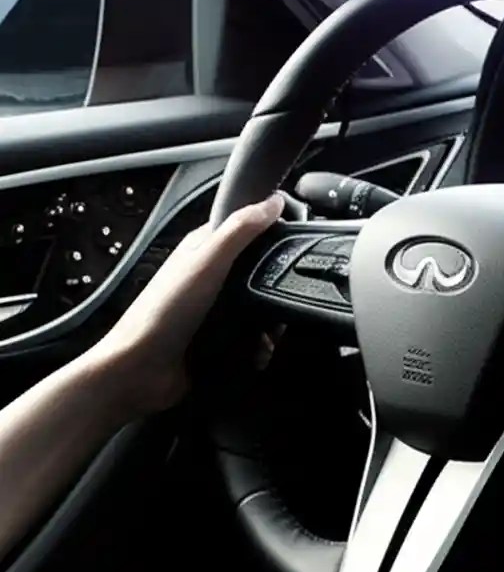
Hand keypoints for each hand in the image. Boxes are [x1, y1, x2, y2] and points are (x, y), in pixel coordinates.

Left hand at [87, 194, 284, 418]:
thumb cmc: (163, 313)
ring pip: (263, 307)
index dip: (273, 232)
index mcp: (204, 250)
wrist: (141, 370)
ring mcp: (216, 310)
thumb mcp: (206, 262)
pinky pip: (255, 338)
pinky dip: (261, 347)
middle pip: (263, 272)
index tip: (294, 244)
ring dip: (271, 323)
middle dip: (277, 288)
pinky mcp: (221, 339)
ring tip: (267, 334)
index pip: (248, 228)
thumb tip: (274, 201)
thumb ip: (240, 229)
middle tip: (280, 299)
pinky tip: (257, 353)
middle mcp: (212, 277)